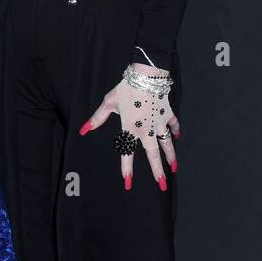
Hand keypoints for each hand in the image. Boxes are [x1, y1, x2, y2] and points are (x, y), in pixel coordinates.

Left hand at [78, 63, 179, 190]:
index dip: (127, 169)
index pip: (127, 153)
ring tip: (174, 168)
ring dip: (171, 156)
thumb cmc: (125, 89)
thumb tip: (84, 130)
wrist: (146, 75)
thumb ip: (97, 119)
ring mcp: (159, 123)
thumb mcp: (108, 103)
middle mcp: (146, 130)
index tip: (128, 182)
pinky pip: (173, 125)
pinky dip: (176, 131)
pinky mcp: (167, 114)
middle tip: (162, 185)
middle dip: (158, 171)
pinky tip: (177, 137)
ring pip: (167, 144)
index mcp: (130, 129)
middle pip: (153, 155)